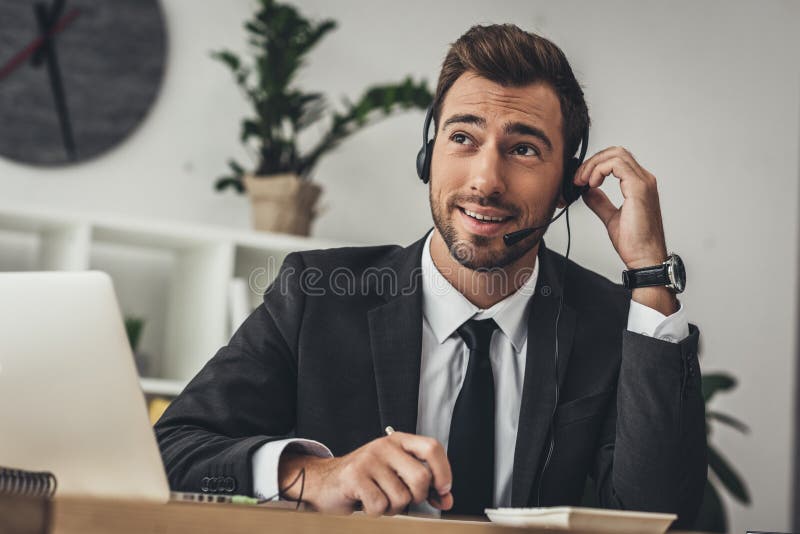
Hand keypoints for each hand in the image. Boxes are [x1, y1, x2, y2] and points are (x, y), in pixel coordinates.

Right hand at [278, 432, 452, 515]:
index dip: (443, 471)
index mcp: (398, 441)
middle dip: (416, 497)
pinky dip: (376, 512)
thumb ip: (424, 485)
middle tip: (402, 497)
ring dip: (393, 508)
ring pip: (401, 497)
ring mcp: (369, 460)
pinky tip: (366, 502)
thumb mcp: (398, 476)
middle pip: (421, 477)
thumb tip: (447, 499)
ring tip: (379, 498)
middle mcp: (385, 446)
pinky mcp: (355, 476)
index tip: (442, 489)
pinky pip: (380, 505)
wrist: (327, 482)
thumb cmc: (368, 480)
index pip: (432, 447)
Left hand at [575, 146, 677, 313]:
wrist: (644, 257)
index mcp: (639, 185)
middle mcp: (644, 179)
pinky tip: (591, 184)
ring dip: (593, 165)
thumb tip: (588, 191)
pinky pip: (616, 164)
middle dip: (592, 162)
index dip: (595, 165)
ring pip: (616, 154)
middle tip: (578, 179)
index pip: (616, 160)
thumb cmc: (634, 243)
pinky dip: (599, 170)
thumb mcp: (611, 217)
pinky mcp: (639, 188)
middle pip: (616, 152)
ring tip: (582, 181)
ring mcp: (643, 182)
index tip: (580, 181)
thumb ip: (600, 202)